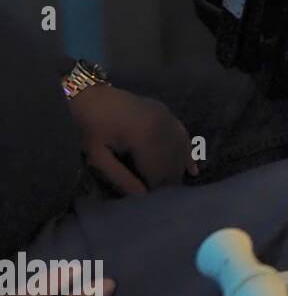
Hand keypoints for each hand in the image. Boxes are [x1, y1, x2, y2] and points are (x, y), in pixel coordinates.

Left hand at [68, 85, 196, 194]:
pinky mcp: (166, 113)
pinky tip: (193, 169)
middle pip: (172, 161)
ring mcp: (166, 117)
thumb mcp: (97, 156)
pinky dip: (189, 152)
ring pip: (181, 150)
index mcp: (143, 137)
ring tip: (172, 186)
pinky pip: (183, 135)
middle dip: (169, 180)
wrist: (87, 95)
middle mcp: (161, 126)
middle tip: (162, 196)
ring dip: (178, 169)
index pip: (158, 170)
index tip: (150, 200)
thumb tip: (143, 196)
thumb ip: (120, 177)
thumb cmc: (89, 127)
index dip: (156, 188)